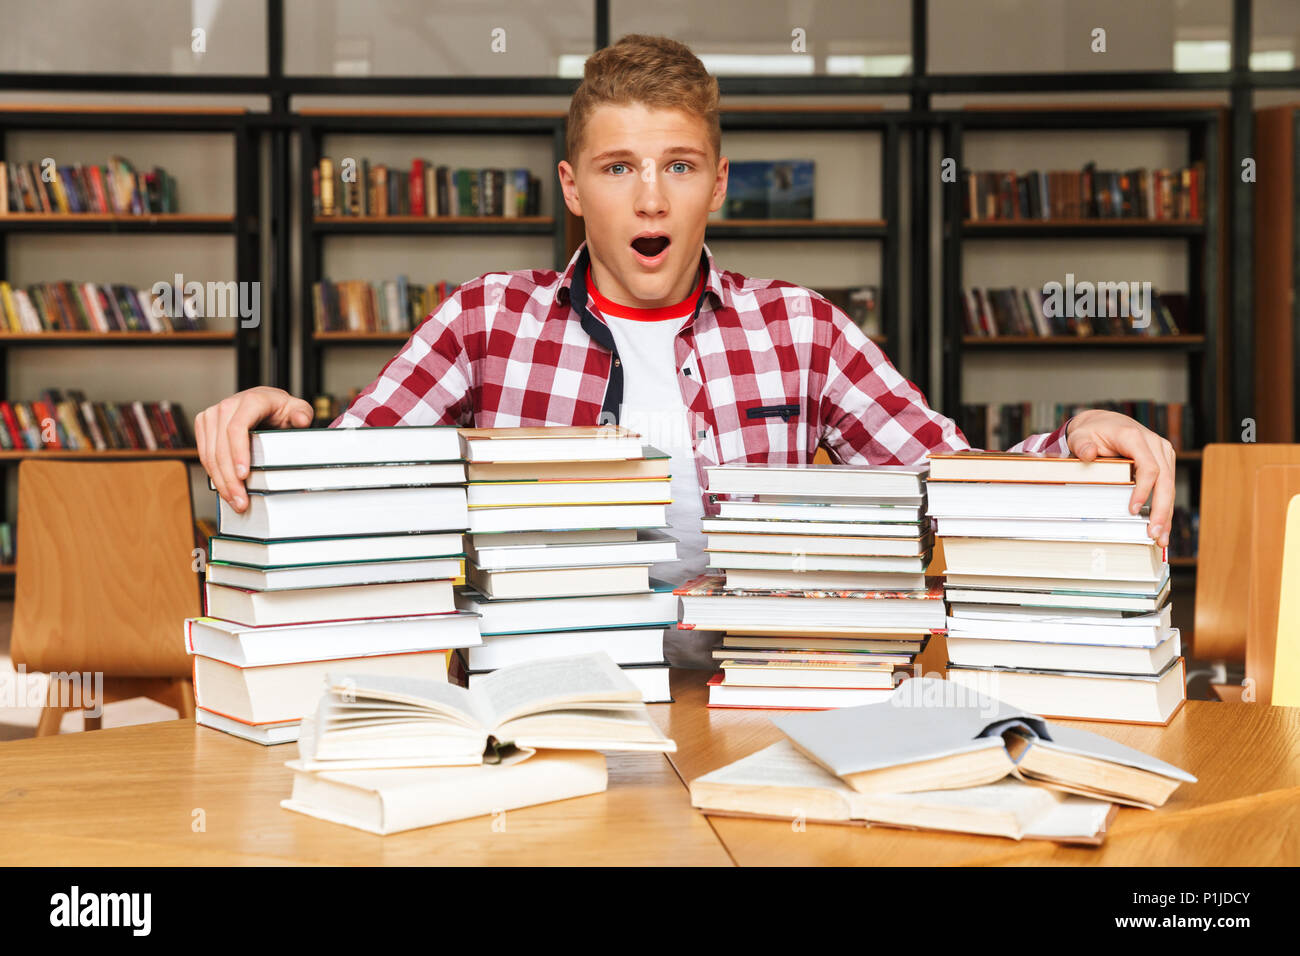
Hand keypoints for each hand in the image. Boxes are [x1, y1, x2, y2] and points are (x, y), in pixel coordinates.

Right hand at [195, 387, 313, 512]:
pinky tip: (225, 488)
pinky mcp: (204, 425)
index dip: (238, 453)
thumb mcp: (297, 408)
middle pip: (222, 447)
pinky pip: (204, 454)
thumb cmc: (279, 408)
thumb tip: (301, 420)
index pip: (237, 428)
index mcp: (250, 400)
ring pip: (210, 454)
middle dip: (230, 478)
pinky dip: (214, 474)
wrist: (263, 402)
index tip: (243, 475)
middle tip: (241, 499)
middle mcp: (227, 406)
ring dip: (221, 481)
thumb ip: (301, 414)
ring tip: (234, 500)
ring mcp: (212, 415)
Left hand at [1066, 408, 1174, 547]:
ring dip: (1167, 513)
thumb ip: (1082, 445)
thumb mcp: (1081, 436)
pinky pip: (1168, 485)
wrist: (1104, 422)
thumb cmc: (1093, 431)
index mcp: (1135, 437)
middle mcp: (1154, 443)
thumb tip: (1088, 454)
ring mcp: (1162, 452)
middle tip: (1154, 533)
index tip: (1133, 510)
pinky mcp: (1164, 461)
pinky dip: (1166, 506)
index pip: (1148, 467)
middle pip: (1165, 479)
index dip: (1143, 490)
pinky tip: (1163, 524)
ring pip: (1170, 485)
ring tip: (1161, 537)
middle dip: (1161, 509)